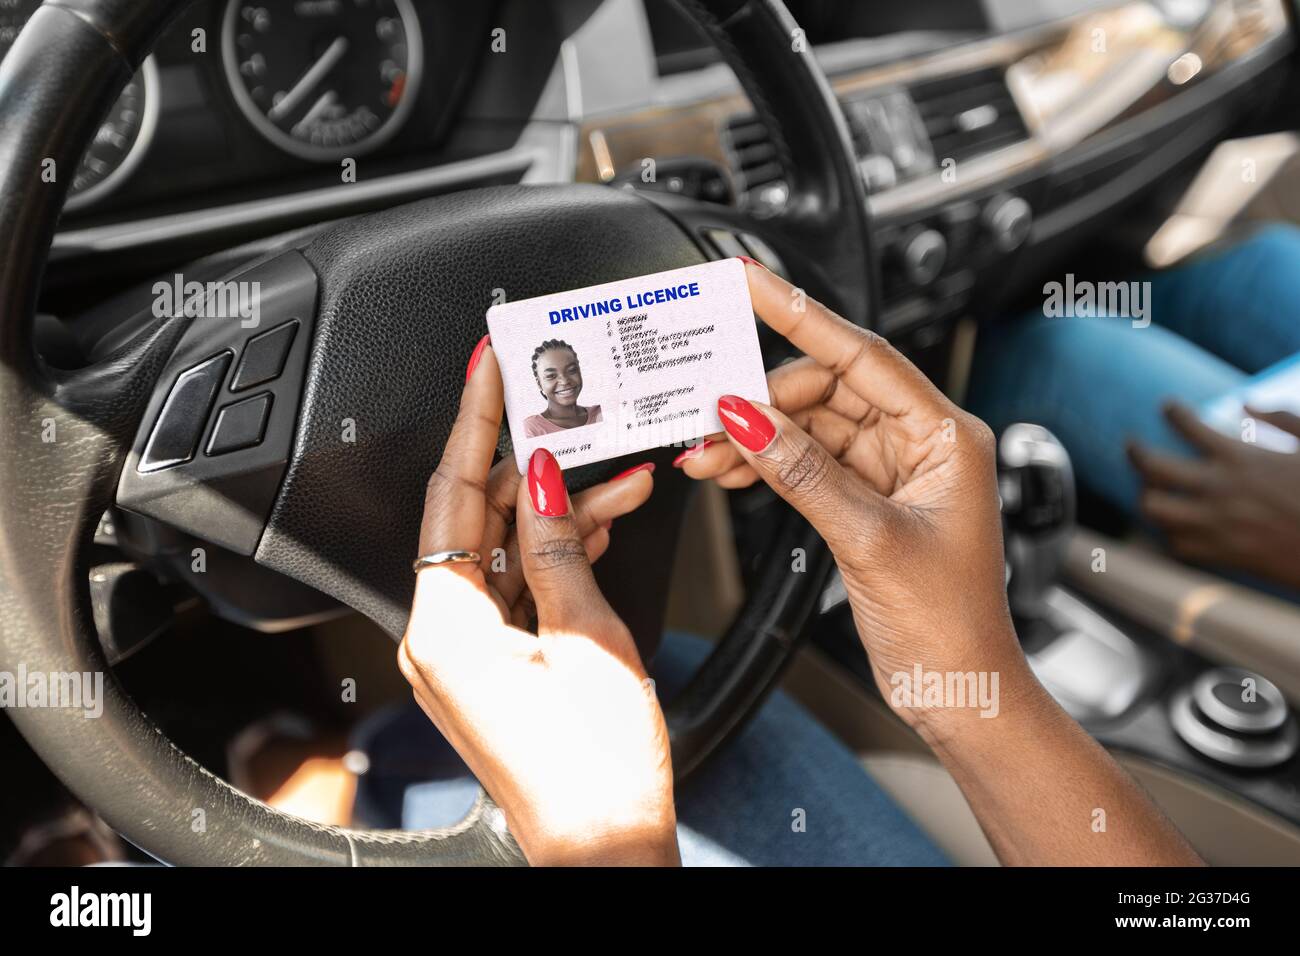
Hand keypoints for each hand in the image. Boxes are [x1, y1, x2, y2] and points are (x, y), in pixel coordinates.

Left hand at [397, 340, 677, 865]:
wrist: (606, 843)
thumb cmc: (596, 768)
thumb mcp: (588, 636)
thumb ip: (559, 547)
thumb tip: (545, 479)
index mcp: (445, 626)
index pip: (453, 493)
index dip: (475, 420)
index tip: (488, 366)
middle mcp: (440, 635)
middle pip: (478, 515)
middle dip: (531, 460)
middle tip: (563, 406)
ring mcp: (466, 649)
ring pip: (505, 546)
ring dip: (560, 507)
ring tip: (617, 471)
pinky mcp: (494, 659)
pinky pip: (518, 582)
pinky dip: (557, 550)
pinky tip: (602, 518)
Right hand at [679, 263, 1021, 739]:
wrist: (958, 689)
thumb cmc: (949, 623)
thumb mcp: (869, 539)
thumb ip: (802, 472)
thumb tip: (746, 417)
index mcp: (945, 434)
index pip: (863, 354)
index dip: (801, 315)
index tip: (753, 282)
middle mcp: (920, 442)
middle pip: (827, 388)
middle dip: (762, 399)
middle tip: (707, 411)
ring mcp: (892, 471)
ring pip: (809, 427)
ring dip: (755, 436)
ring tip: (705, 452)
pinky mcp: (866, 499)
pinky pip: (806, 463)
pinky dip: (767, 465)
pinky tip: (731, 469)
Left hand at [1129, 403, 1299, 590]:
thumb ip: (1282, 419)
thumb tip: (1246, 403)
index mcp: (1241, 459)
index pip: (1188, 425)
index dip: (1172, 411)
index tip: (1168, 406)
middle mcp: (1219, 490)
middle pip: (1151, 467)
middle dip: (1135, 450)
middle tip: (1132, 444)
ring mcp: (1215, 524)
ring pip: (1153, 508)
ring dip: (1149, 495)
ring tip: (1153, 487)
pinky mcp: (1221, 554)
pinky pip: (1176, 543)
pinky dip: (1171, 531)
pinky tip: (1178, 522)